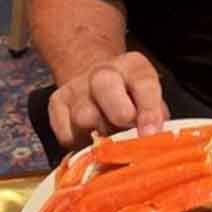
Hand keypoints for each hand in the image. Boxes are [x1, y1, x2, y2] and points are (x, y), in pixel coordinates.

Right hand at [48, 51, 169, 148]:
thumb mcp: (151, 102)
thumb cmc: (132, 100)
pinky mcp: (56, 102)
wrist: (98, 84)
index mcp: (134, 67)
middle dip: (118, 113)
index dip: (148, 110)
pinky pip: (66, 134)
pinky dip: (80, 145)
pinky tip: (91, 141)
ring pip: (83, 116)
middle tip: (126, 136)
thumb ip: (155, 118)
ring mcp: (77, 86)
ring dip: (98, 136)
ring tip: (109, 141)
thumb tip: (153, 141)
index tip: (150, 133)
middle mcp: (103, 72)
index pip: (143, 83)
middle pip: (104, 87)